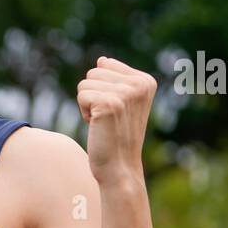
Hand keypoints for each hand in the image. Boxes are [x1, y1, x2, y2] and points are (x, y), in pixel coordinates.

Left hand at [75, 55, 155, 186]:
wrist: (119, 167)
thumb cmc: (117, 136)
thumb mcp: (121, 103)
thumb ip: (115, 80)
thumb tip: (102, 60)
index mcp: (146, 81)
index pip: (105, 65)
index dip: (102, 88)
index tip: (115, 109)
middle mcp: (140, 84)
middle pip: (93, 72)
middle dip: (93, 95)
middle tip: (107, 118)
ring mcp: (126, 93)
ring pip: (85, 83)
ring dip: (87, 104)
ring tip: (103, 122)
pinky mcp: (109, 103)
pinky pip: (81, 95)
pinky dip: (83, 112)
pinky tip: (97, 125)